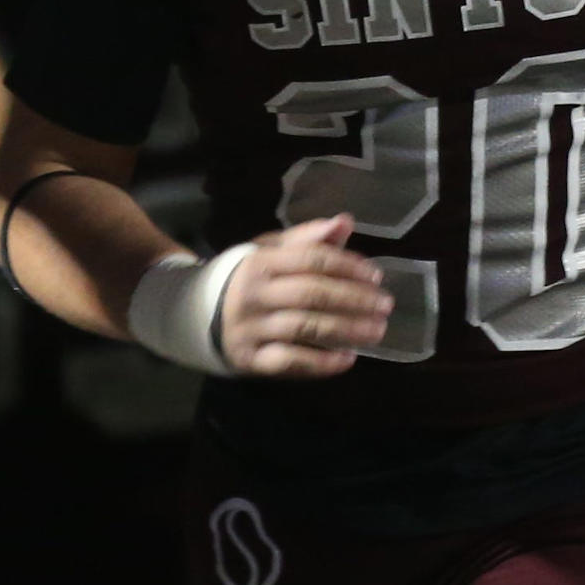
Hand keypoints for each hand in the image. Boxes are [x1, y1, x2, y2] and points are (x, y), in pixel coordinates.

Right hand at [215, 214, 396, 377]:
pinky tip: (347, 359)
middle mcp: (252, 295)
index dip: (348, 266)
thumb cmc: (250, 280)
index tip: (376, 276)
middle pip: (312, 294)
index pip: (311, 260)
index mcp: (259, 263)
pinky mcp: (250, 358)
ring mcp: (250, 328)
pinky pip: (288, 362)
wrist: (199, 315)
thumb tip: (345, 221)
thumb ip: (308, 239)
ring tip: (377, 331)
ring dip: (347, 330)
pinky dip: (321, 363)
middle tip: (386, 306)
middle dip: (354, 299)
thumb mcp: (270, 251)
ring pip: (305, 328)